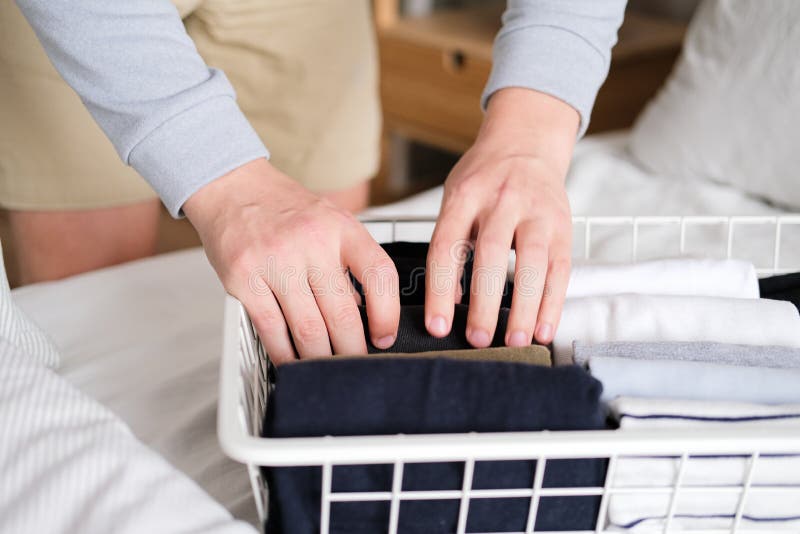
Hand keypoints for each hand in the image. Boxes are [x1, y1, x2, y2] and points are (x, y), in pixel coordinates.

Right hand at [184, 159, 399, 363]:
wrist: (233, 187)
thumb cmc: (285, 209)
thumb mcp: (330, 222)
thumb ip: (349, 263)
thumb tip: (366, 314)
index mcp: (342, 228)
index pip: (379, 275)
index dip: (387, 314)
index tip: (384, 339)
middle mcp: (312, 243)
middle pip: (342, 314)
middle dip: (352, 351)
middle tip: (354, 367)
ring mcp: (276, 260)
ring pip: (308, 329)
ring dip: (320, 359)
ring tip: (326, 370)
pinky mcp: (244, 277)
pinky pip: (271, 329)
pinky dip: (284, 354)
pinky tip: (292, 362)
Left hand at [426, 88, 577, 346]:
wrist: (526, 142)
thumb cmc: (483, 178)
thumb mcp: (456, 196)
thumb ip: (451, 240)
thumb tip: (449, 299)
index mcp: (465, 196)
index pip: (447, 247)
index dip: (440, 290)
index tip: (438, 326)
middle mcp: (502, 200)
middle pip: (491, 254)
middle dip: (484, 302)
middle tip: (477, 339)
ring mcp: (537, 212)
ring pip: (533, 262)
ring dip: (525, 307)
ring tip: (516, 341)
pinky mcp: (564, 226)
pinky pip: (561, 268)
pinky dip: (553, 302)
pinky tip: (545, 329)